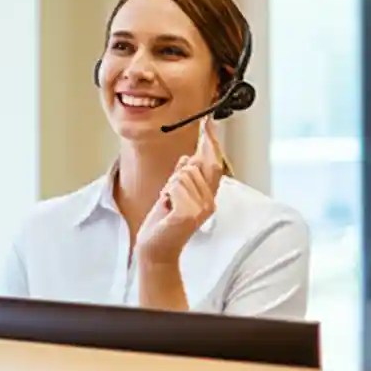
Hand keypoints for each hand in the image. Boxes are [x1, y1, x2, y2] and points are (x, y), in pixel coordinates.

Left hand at [135, 116, 224, 264]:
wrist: (156, 249)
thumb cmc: (164, 224)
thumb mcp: (172, 194)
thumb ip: (182, 177)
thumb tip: (187, 157)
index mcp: (207, 195)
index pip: (214, 163)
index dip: (212, 142)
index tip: (208, 122)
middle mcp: (209, 201)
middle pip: (196, 166)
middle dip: (179, 174)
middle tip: (170, 194)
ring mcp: (202, 208)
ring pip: (182, 174)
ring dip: (170, 187)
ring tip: (168, 204)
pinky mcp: (190, 214)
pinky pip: (175, 186)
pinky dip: (167, 194)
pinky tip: (167, 208)